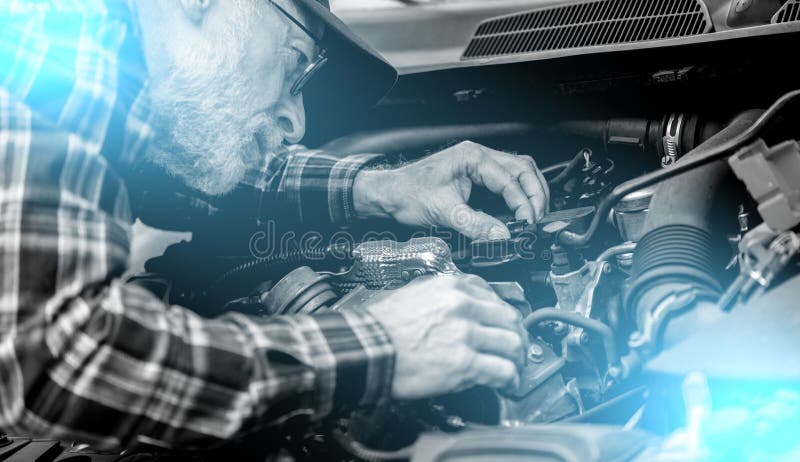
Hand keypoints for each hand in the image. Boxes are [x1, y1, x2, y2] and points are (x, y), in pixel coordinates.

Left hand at [353, 141, 548, 239]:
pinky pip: (506, 179)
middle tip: (538, 219)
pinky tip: (521, 208)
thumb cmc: (408, 194)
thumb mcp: (443, 212)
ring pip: (518, 171)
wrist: (389, 194)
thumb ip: (475, 224)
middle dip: (535, 193)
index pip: (510, 179)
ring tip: (535, 214)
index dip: (523, 203)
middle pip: (523, 168)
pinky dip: (518, 193)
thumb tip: (503, 236)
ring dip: (530, 191)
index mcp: (472, 157)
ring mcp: (477, 164)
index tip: (527, 223)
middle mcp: (478, 156)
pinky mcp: (475, 175)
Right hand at [365, 274, 527, 400]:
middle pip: (509, 319)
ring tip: (515, 369)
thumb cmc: (381, 326)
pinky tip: (507, 384)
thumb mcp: (414, 293)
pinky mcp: (465, 363)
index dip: (504, 315)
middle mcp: (463, 306)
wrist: (366, 349)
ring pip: (512, 344)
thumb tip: (463, 306)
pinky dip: (510, 379)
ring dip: (518, 359)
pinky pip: (502, 370)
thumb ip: (443, 296)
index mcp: (452, 286)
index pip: (495, 296)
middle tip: (518, 349)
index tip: (506, 325)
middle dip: (517, 337)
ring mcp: (466, 334)